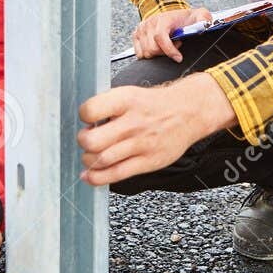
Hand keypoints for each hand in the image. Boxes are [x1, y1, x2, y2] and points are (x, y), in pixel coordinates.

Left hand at [78, 72, 236, 184]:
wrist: (188, 112)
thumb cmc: (153, 105)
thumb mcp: (130, 94)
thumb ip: (107, 107)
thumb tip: (84, 126)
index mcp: (126, 100)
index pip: (90, 110)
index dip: (84, 116)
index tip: (88, 120)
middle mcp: (133, 122)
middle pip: (93, 141)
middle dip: (84, 142)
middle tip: (88, 140)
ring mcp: (141, 144)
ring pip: (102, 160)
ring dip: (89, 160)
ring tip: (92, 156)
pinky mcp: (148, 162)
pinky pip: (116, 174)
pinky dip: (98, 178)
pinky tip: (90, 176)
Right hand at [131, 6, 212, 61]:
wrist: (174, 15)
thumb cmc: (187, 19)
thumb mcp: (200, 15)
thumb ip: (204, 18)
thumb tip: (205, 23)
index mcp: (163, 19)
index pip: (160, 37)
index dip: (169, 50)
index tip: (179, 58)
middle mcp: (149, 23)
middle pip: (152, 49)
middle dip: (165, 53)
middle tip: (176, 47)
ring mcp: (141, 29)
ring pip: (146, 53)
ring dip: (158, 54)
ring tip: (168, 46)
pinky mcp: (136, 35)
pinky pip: (139, 53)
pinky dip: (150, 54)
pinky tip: (160, 48)